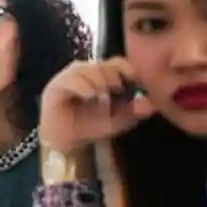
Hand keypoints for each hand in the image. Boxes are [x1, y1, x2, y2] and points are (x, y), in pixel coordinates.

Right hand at [39, 58, 155, 152]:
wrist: (65, 143)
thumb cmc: (88, 128)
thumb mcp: (116, 120)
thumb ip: (133, 112)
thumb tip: (152, 104)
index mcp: (100, 77)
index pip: (115, 63)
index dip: (126, 67)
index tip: (134, 78)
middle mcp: (84, 73)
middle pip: (101, 64)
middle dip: (112, 75)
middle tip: (117, 89)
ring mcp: (68, 78)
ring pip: (86, 68)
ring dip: (97, 79)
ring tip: (102, 94)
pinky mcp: (55, 88)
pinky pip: (70, 79)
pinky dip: (82, 85)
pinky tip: (89, 95)